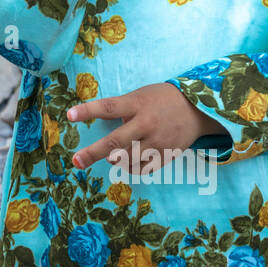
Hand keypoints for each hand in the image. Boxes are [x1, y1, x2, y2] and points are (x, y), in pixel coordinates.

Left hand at [67, 83, 229, 171]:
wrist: (198, 109)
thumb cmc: (162, 100)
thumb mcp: (141, 96)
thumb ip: (123, 111)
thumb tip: (106, 133)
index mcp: (138, 104)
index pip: (109, 107)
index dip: (88, 111)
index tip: (69, 115)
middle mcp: (146, 123)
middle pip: (115, 142)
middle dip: (93, 153)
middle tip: (76, 161)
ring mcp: (157, 142)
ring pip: (127, 160)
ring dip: (115, 160)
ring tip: (114, 156)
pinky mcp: (166, 155)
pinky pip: (142, 169)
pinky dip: (131, 167)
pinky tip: (131, 161)